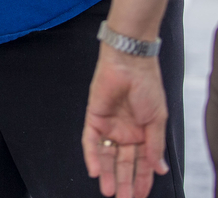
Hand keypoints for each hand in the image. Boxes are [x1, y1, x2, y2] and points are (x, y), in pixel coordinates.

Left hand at [82, 47, 168, 197]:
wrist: (130, 64)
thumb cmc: (147, 86)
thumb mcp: (157, 120)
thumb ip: (155, 146)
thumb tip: (159, 168)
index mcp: (142, 133)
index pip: (141, 162)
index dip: (142, 179)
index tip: (141, 195)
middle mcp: (125, 132)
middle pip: (122, 163)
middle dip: (124, 181)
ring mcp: (109, 126)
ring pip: (105, 156)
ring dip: (107, 174)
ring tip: (110, 191)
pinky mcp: (94, 118)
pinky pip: (90, 141)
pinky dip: (92, 156)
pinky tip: (95, 171)